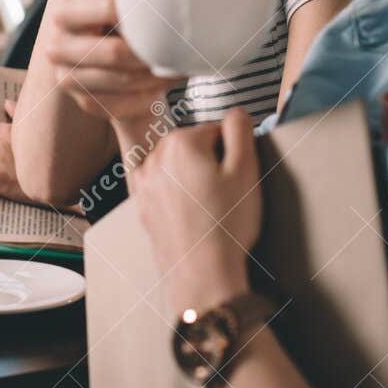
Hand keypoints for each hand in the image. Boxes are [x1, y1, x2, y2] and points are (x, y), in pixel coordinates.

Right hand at [43, 0, 181, 130]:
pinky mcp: (86, 104)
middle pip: (115, 52)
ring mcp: (68, 79)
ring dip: (156, 75)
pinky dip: (150, 94)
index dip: (137, 9)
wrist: (117, 71)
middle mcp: (58, 48)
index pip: (104, 6)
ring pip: (125, 79)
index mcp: (65, 14)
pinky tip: (164, 83)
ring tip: (179, 65)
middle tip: (179, 49)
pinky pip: (126, 102)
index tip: (164, 14)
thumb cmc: (123, 27)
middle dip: (151, 52)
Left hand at [129, 107, 263, 313]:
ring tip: (208, 209)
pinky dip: (177, 197)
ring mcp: (144, 183)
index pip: (216, 132)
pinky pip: (164, 190)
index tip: (236, 178)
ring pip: (178, 169)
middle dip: (211, 165)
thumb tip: (235, 113)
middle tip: (224, 196)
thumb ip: (240, 129)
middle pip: (194, 148)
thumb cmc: (226, 224)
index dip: (232, 154)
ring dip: (193, 180)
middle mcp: (155, 158)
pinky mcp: (142, 207)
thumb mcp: (246, 169)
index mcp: (180, 142)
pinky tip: (191, 216)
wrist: (202, 274)